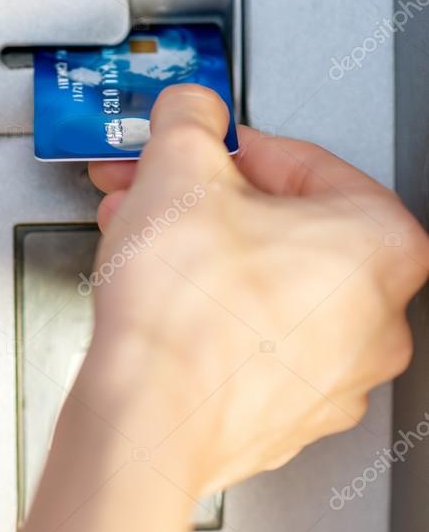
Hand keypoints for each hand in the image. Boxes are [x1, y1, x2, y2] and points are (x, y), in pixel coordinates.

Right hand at [84, 85, 428, 497]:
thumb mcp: (179, 169)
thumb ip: (190, 120)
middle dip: (207, 205)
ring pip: (267, 289)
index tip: (201, 150)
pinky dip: (211, 317)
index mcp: (382, 247)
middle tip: (161, 195)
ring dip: (205, 257)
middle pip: (284, 230)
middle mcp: (376, 320)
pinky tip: (164, 303)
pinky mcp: (287, 416)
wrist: (149, 419)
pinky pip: (253, 344)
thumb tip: (192, 112)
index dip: (235, 148)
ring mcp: (335, 377)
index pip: (306, 166)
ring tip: (149, 246)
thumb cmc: (184, 318)